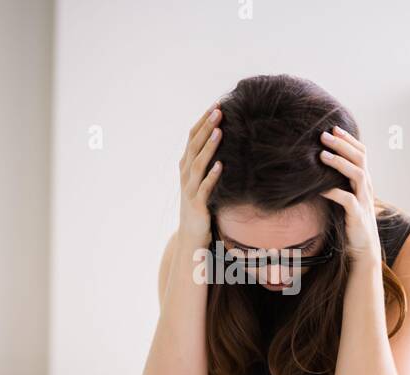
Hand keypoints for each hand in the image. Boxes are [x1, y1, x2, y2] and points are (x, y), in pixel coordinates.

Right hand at [177, 102, 223, 244]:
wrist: (190, 235)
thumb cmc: (200, 205)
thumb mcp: (201, 180)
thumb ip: (207, 161)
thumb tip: (224, 139)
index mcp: (186, 166)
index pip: (192, 138)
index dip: (203, 121)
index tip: (216, 105)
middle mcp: (185, 174)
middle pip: (194, 146)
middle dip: (206, 127)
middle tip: (219, 110)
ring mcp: (189, 189)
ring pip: (198, 164)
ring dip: (209, 146)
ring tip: (220, 131)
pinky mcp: (197, 204)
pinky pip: (204, 188)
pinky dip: (212, 176)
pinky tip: (221, 166)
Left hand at [319, 126, 380, 264]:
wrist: (363, 247)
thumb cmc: (350, 220)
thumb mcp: (345, 195)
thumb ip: (338, 180)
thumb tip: (317, 164)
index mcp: (364, 180)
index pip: (361, 153)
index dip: (348, 139)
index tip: (333, 127)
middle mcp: (366, 187)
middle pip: (360, 158)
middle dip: (342, 145)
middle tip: (324, 135)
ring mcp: (364, 200)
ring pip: (357, 174)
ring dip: (339, 163)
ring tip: (322, 155)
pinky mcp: (357, 215)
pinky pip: (347, 199)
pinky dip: (333, 191)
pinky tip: (320, 188)